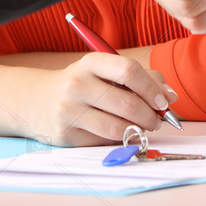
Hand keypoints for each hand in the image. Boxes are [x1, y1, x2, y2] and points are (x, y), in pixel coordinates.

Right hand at [22, 53, 178, 146]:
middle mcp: (77, 84)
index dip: (152, 88)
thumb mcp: (104, 72)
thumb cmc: (82, 85)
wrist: (35, 101)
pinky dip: (119, 141)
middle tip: (158, 120)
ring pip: (118, 128)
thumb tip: (170, 97)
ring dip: (138, 131)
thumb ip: (140, 78)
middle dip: (151, 116)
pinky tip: (120, 134)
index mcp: (90, 62)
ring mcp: (69, 111)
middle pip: (127, 104)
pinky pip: (104, 143)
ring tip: (142, 128)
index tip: (164, 101)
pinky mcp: (66, 135)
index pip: (129, 71)